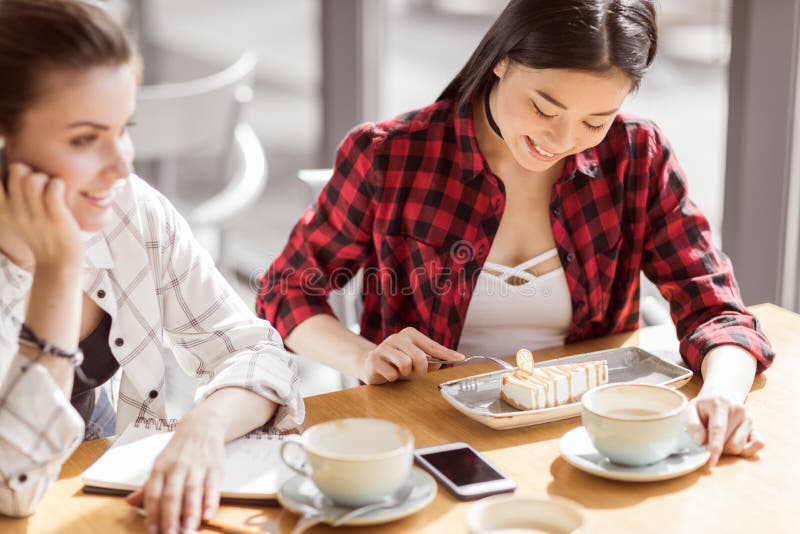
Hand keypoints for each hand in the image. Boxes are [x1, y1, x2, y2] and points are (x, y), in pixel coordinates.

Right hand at [0, 163, 81, 267]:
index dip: (7, 172)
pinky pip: (53, 190)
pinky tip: (60, 190)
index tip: (19, 181)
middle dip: (31, 170)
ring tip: (53, 188)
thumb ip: (11, 198)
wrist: (59, 263)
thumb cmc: (41, 235)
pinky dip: (58, 184)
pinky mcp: (56, 218)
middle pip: (17, 170)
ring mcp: (36, 216)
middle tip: (42, 184)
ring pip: (33, 179)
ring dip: (46, 178)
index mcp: (4, 210)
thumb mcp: (16, 218)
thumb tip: (15, 170)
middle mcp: (16, 212)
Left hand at [126, 416, 224, 532]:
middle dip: (170, 517)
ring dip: (190, 512)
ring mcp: (197, 467)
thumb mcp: (160, 463)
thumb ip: (148, 486)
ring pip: (192, 491)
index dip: (152, 514)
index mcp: (161, 468)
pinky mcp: (214, 468)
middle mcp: (177, 468)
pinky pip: (212, 486)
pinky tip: (208, 515)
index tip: (152, 532)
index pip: (153, 494)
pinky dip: (211, 501)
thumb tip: (130, 502)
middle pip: (171, 495)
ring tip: (188, 529)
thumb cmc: (180, 449)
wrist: (203, 426)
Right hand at [359, 326, 463, 383]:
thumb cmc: (396, 363)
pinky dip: (393, 378)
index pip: (432, 345)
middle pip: (419, 357)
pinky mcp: (374, 360)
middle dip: (420, 370)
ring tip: (400, 372)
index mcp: (410, 334)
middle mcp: (397, 337)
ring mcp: (384, 347)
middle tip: (415, 373)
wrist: (369, 364)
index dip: (447, 354)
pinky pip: (392, 374)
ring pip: (405, 364)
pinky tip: (388, 374)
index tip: (461, 358)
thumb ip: (429, 362)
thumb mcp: (415, 361)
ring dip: (405, 374)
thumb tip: (440, 364)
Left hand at [687, 392, 763, 465]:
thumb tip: (701, 440)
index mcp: (720, 404)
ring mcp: (749, 419)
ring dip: (727, 449)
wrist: (722, 395)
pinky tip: (733, 441)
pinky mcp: (756, 427)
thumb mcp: (691, 409)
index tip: (711, 461)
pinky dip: (745, 449)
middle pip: (730, 443)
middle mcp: (738, 410)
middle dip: (717, 447)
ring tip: (720, 438)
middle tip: (708, 438)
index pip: (718, 429)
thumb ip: (692, 424)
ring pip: (740, 447)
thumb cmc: (704, 405)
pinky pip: (758, 444)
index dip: (715, 447)